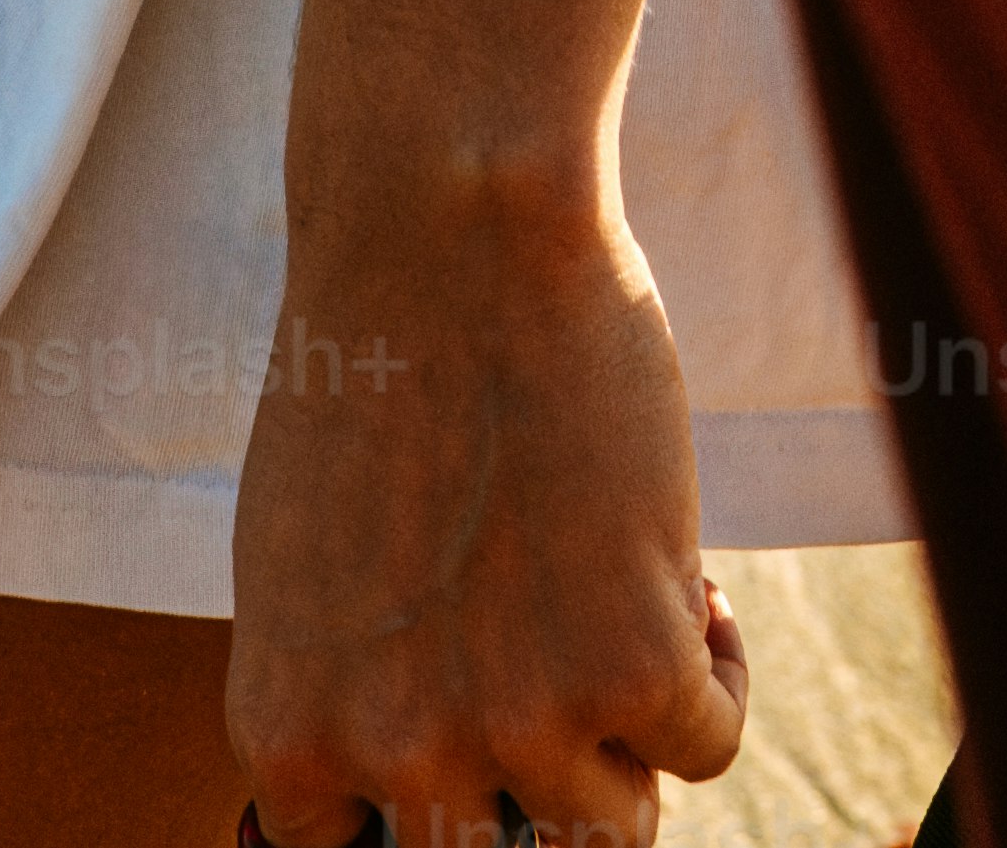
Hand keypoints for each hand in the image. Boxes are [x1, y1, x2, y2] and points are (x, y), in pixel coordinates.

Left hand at [228, 180, 745, 847]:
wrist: (451, 220)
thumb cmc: (378, 357)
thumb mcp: (312, 556)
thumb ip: (350, 681)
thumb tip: (419, 781)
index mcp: (288, 727)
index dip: (426, 795)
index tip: (471, 727)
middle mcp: (394, 752)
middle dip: (538, 784)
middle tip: (560, 686)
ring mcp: (517, 721)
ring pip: (613, 831)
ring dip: (633, 742)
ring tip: (630, 628)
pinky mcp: (635, 666)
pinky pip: (707, 743)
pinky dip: (717, 671)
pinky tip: (691, 581)